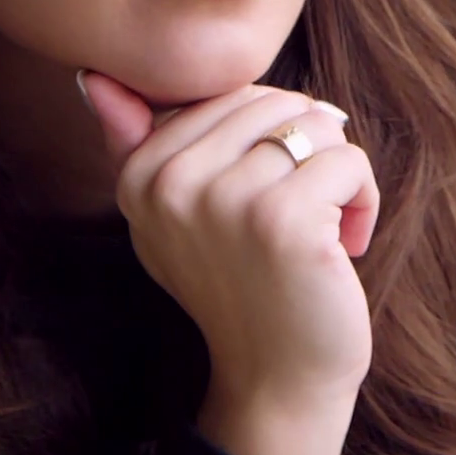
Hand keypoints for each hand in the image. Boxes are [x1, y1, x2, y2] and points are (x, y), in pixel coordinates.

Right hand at [78, 73, 380, 454]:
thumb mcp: (171, 218)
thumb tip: (92, 77)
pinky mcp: (282, 219)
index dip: (271, 139)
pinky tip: (346, 245)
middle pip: (276, 101)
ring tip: (325, 226)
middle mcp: (170, 183)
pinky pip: (349, 160)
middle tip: (304, 210)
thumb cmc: (239, 285)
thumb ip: (135, 145)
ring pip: (318, 125)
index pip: (232, 96)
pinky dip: (363, 200)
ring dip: (340, 176)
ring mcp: (224, 200)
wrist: (277, 377)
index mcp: (139, 175)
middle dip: (308, 150)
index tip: (266, 195)